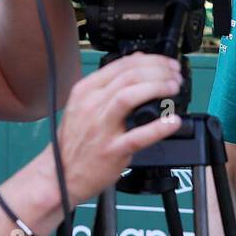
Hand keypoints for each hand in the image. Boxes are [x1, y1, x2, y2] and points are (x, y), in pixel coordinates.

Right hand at [48, 54, 183, 205]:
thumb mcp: (84, 104)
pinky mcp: (111, 150)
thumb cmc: (76, 141)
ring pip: (129, 96)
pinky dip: (157, 128)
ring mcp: (101, 128)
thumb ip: (109, 82)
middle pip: (129, 76)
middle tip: (175, 76)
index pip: (122, 65)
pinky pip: (137, 137)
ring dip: (156, 88)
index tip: (167, 64)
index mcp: (86, 91)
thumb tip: (137, 60)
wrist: (60, 175)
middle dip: (158, 71)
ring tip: (173, 89)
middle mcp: (91, 105)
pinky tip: (172, 122)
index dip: (151, 60)